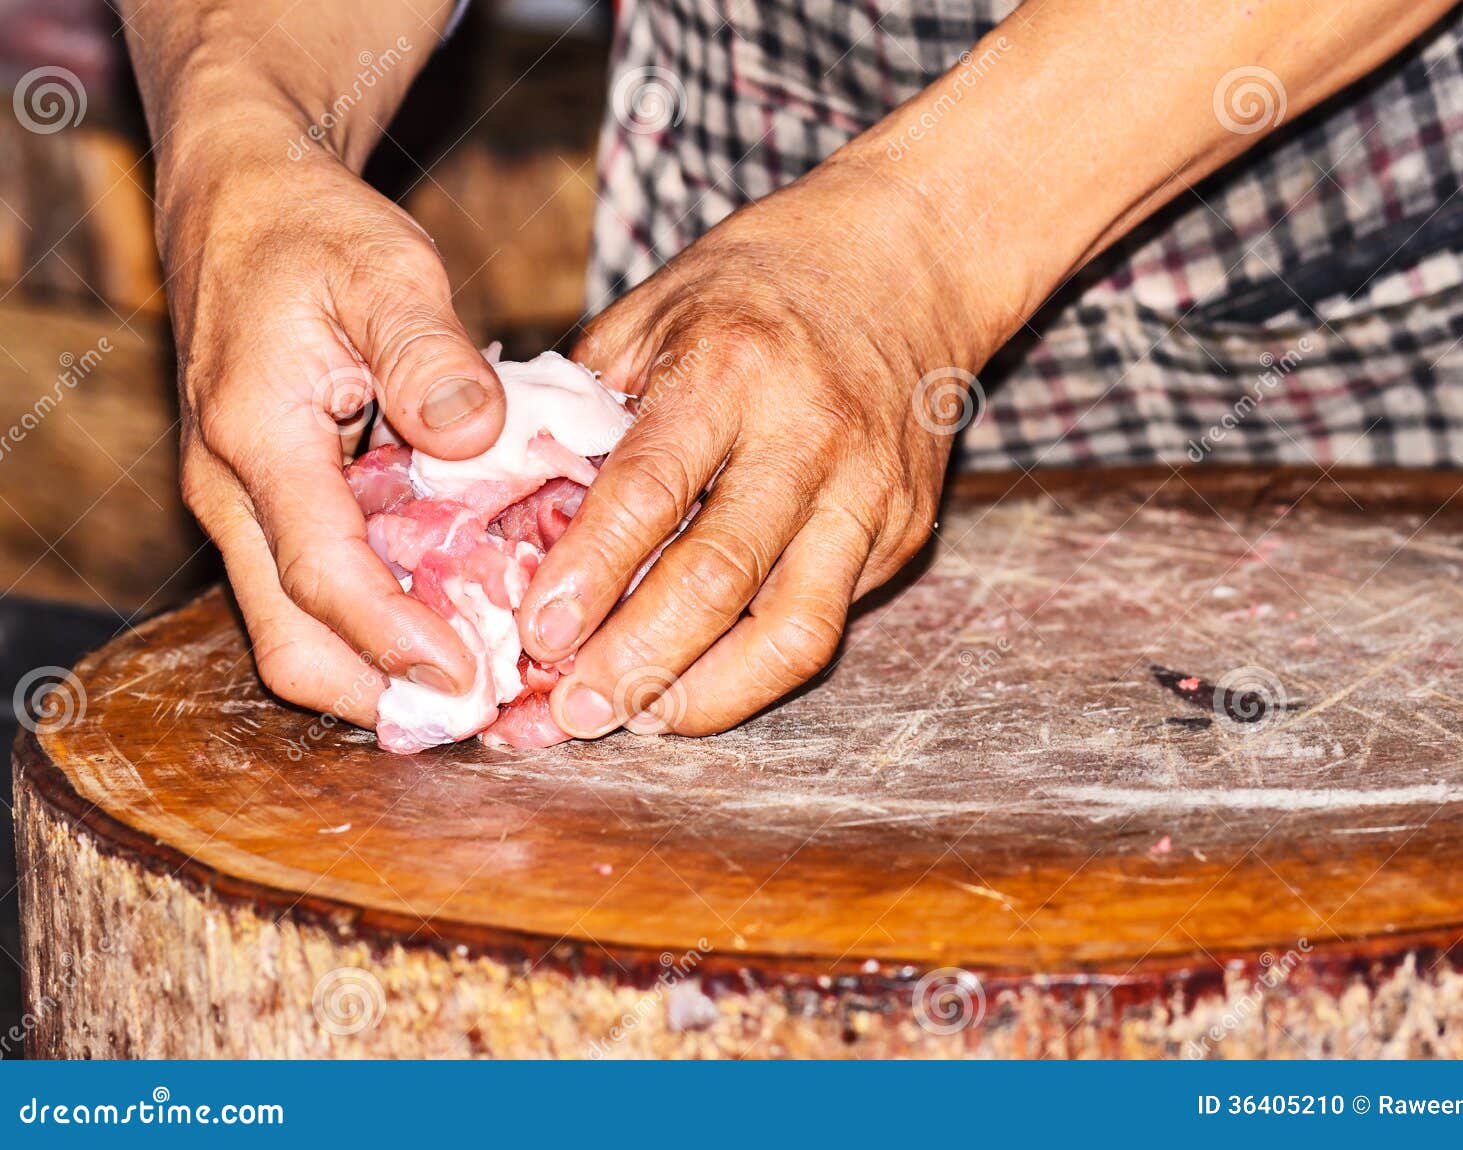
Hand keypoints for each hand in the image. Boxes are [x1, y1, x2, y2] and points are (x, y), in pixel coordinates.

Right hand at [163, 149, 505, 723]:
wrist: (243, 203)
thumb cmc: (313, 231)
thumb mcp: (386, 268)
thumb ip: (429, 353)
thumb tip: (474, 437)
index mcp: (258, 439)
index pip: (322, 577)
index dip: (396, 641)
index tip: (469, 680)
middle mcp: (235, 490)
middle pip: (291, 641)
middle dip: (380, 693)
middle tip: (483, 711)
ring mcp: (244, 505)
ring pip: (293, 630)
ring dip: (376, 672)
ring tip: (477, 686)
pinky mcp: (269, 505)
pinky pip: (309, 594)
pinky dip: (371, 629)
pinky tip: (448, 625)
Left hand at [518, 161, 984, 735]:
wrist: (909, 262)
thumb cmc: (760, 284)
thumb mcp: (656, 308)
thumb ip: (586, 406)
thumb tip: (510, 515)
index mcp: (732, 366)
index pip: (652, 487)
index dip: (590, 570)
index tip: (536, 633)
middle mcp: (810, 435)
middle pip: (720, 576)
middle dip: (637, 658)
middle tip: (573, 712)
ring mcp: (869, 492)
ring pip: (794, 629)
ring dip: (707, 694)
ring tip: (637, 723)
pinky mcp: (903, 531)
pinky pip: (826, 619)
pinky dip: (755, 669)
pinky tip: (697, 685)